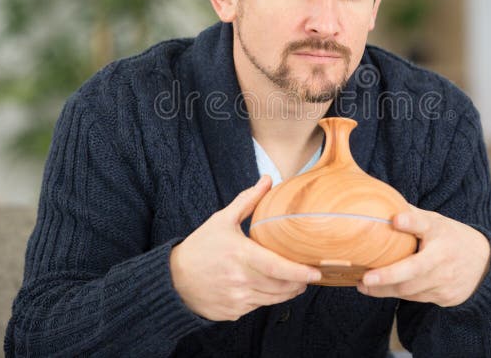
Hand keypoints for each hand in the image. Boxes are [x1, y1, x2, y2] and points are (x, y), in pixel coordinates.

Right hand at [170, 175, 321, 320]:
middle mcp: (240, 280)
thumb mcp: (222, 220)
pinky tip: (268, 287)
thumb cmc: (200, 247)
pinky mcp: (233, 312)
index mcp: (241, 255)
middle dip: (299, 283)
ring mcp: (237, 299)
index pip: (278, 268)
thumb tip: (267, 179)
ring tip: (294, 282)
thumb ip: (248, 201)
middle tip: (309, 275)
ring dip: (287, 292)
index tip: (316, 272)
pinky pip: (258, 306)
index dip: (300, 272)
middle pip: (281, 287)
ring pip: (273, 299)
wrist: (173, 279)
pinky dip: (267, 298)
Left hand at [357, 205, 490, 306]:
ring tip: (362, 284)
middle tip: (367, 277)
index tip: (396, 220)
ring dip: (384, 289)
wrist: (484, 263)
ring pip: (410, 289)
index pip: (425, 224)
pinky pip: (415, 298)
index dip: (411, 223)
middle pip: (415, 269)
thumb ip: (411, 216)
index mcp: (439, 232)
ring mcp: (444, 279)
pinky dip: (395, 294)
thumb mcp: (435, 221)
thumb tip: (380, 204)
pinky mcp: (444, 296)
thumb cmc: (450, 237)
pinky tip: (377, 289)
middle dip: (389, 275)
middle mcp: (442, 256)